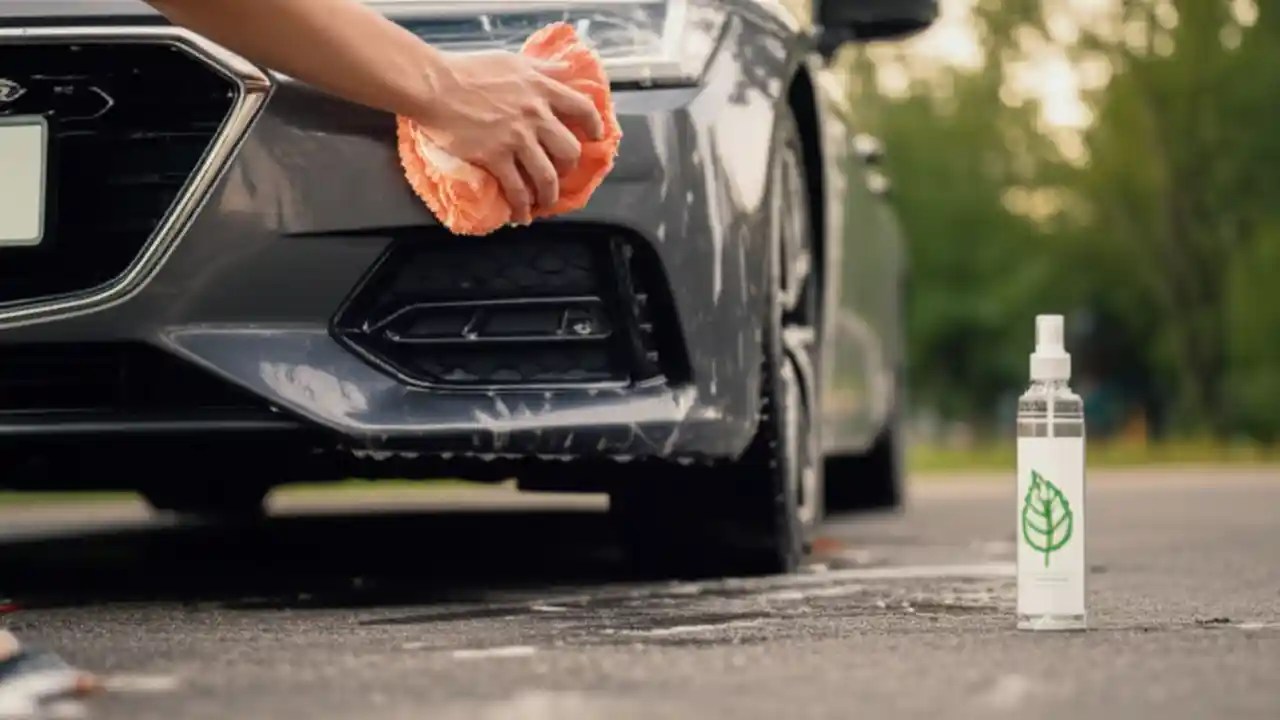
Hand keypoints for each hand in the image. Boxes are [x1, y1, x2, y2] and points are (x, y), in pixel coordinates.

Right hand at [412, 49, 605, 224]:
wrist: (435, 85)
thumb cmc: (468, 69)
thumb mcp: (513, 61)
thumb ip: (543, 68)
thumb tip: (567, 68)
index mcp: (541, 90)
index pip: (582, 109)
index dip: (594, 125)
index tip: (595, 137)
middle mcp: (535, 115)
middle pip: (570, 150)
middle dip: (569, 168)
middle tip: (561, 173)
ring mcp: (517, 138)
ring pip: (548, 176)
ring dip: (549, 195)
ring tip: (544, 202)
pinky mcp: (496, 156)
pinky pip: (517, 190)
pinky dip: (522, 207)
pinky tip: (521, 216)